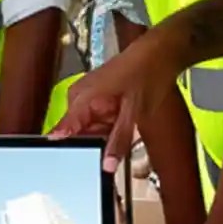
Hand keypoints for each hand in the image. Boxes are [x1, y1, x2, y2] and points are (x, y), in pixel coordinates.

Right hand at [49, 36, 182, 171]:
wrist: (160, 54)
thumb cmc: (146, 72)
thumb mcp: (134, 112)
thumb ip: (119, 140)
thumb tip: (108, 165)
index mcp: (81, 97)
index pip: (62, 130)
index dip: (64, 151)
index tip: (69, 169)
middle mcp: (80, 98)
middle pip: (78, 134)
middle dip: (93, 144)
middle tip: (111, 151)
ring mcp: (89, 99)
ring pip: (90, 130)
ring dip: (105, 136)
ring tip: (123, 128)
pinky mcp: (99, 101)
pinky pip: (99, 122)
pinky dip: (111, 128)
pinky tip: (123, 124)